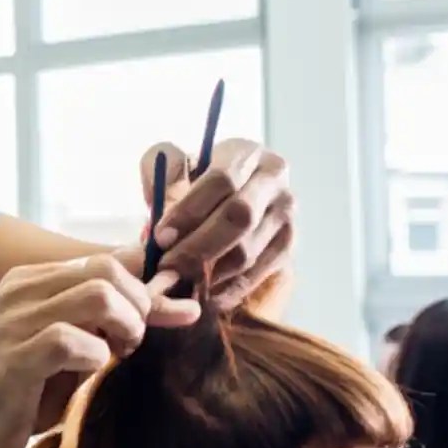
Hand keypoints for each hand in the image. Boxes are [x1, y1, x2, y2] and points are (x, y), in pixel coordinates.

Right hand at [0, 255, 198, 447]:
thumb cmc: (16, 398)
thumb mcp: (64, 351)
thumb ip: (99, 324)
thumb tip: (163, 299)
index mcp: (29, 282)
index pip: (104, 260)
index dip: (145, 285)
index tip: (168, 314)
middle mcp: (19, 290)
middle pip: (107, 268)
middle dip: (138, 304)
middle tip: (132, 342)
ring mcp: (14, 320)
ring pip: (98, 294)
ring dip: (124, 325)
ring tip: (119, 353)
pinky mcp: (15, 355)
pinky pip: (74, 339)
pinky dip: (96, 356)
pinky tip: (90, 370)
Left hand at [140, 139, 293, 310]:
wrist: (231, 195)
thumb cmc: (196, 180)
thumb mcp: (175, 164)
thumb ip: (160, 173)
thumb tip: (161, 206)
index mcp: (246, 153)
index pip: (222, 181)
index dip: (189, 211)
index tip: (160, 236)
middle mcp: (275, 180)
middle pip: (239, 218)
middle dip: (198, 247)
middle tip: (167, 266)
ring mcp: (286, 215)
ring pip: (247, 252)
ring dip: (208, 272)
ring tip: (177, 280)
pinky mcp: (287, 247)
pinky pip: (256, 275)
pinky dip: (226, 290)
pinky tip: (200, 294)